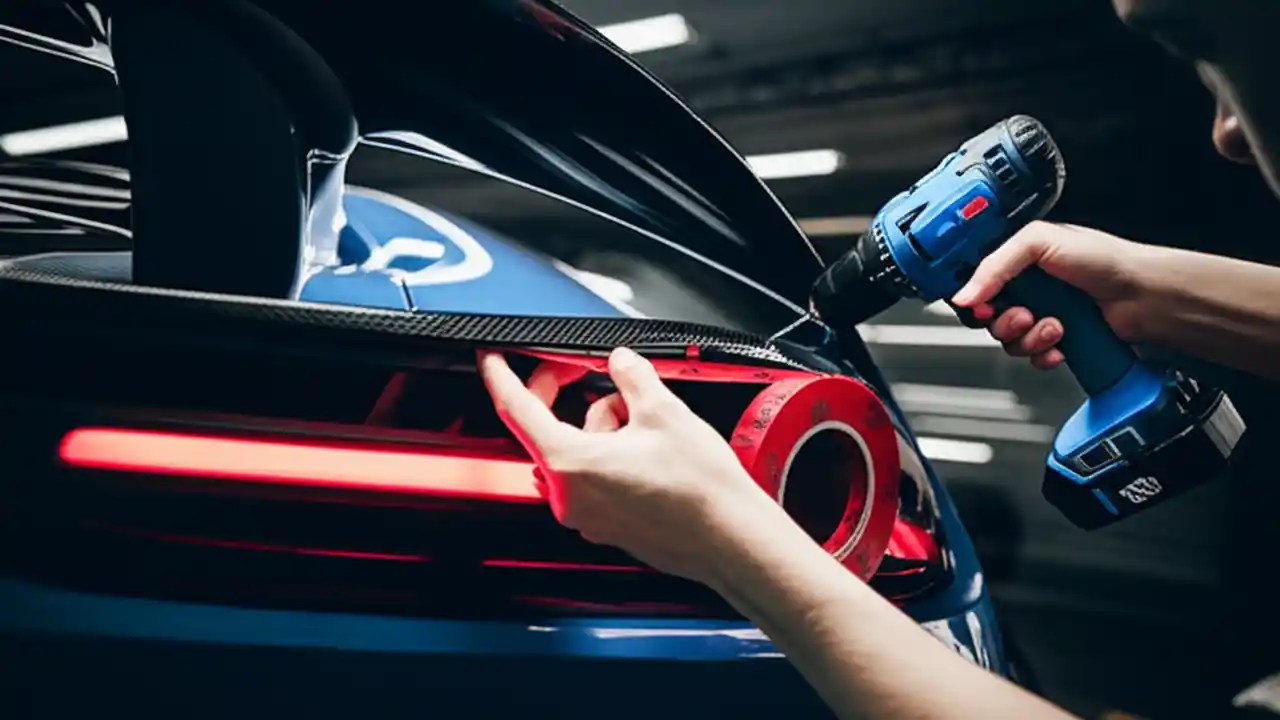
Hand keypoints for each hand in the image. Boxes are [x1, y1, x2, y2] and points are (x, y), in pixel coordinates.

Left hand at [477, 347, 784, 584]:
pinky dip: (609, 455)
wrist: (731, 540)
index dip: (501, 375)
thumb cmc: (700, 490)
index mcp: (570, 463)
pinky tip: (647, 449)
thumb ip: (631, 376)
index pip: (516, 410)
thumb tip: (620, 361)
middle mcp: (568, 496)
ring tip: (645, 423)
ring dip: (599, 427)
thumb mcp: (663, 411)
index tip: (492, 359)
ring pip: (575, 452)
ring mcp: (586, 516)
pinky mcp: (605, 526)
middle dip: (563, 396)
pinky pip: (592, 477)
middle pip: (547, 430)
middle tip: (581, 370)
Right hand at [950, 221, 1152, 369]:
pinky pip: (1031, 357)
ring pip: (1009, 340)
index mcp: (1018, 260)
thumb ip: (995, 266)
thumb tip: (963, 295)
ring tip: (1054, 326)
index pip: (976, 281)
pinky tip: (1061, 344)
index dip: (971, 297)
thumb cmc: (1104, 259)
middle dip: (1003, 320)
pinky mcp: (1056, 340)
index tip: (978, 305)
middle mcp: (1027, 288)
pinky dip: (1043, 354)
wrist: (1143, 295)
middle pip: (987, 316)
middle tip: (1023, 315)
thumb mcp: (1039, 243)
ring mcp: (1041, 315)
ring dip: (1028, 338)